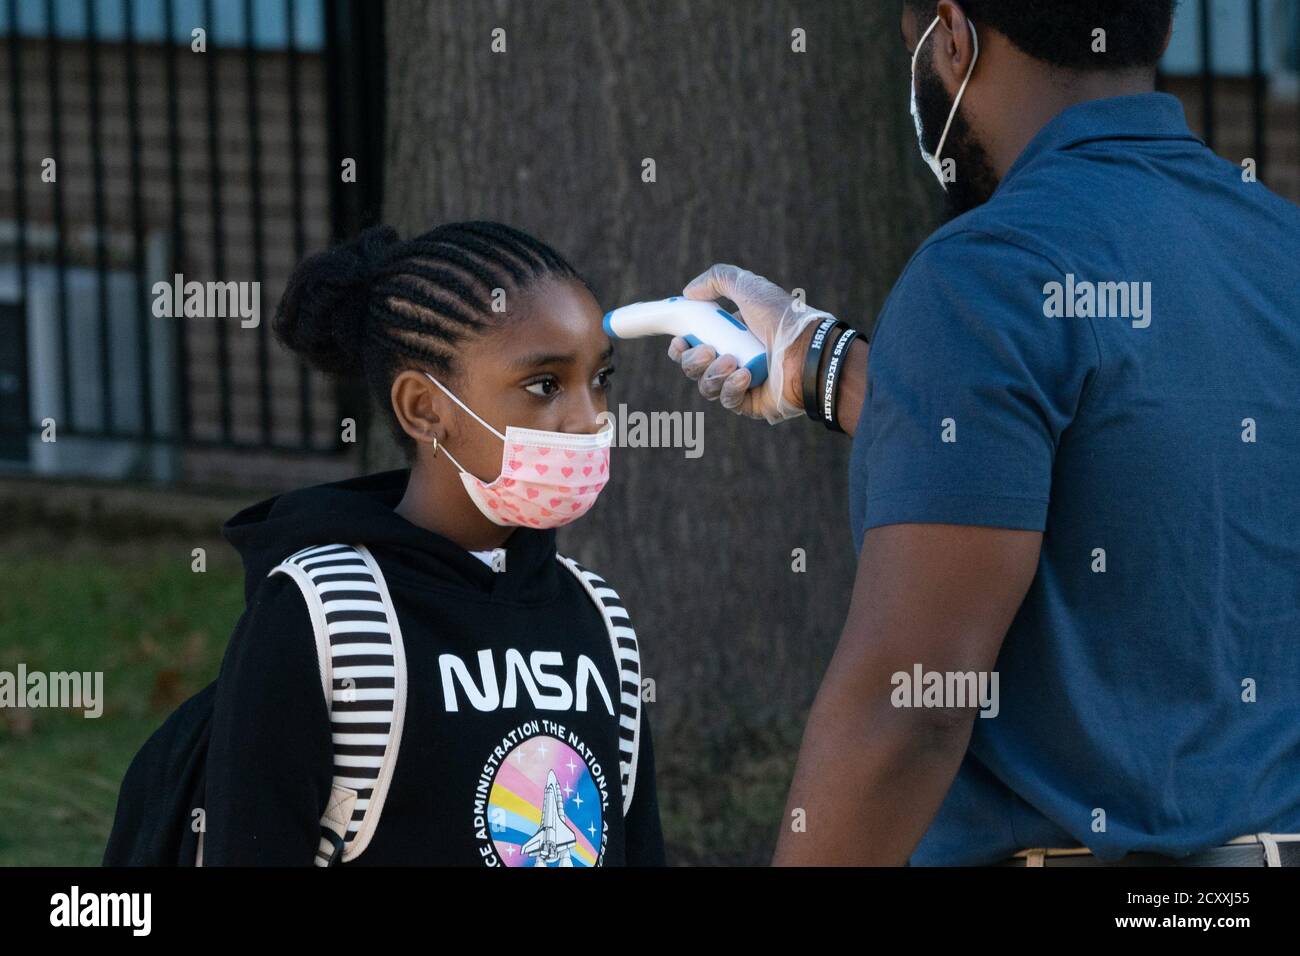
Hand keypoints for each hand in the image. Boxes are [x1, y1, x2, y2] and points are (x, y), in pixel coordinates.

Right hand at [668, 263, 833, 423]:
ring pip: (707, 386)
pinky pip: (728, 400)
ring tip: (734, 361)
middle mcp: (733, 359)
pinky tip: (746, 376)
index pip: (692, 345)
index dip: (680, 346)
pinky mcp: (751, 403)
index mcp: (729, 335)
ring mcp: (741, 383)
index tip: (679, 341)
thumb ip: (718, 279)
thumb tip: (689, 292)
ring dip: (713, 373)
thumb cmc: (782, 318)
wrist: (808, 350)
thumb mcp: (749, 287)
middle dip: (692, 361)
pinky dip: (731, 387)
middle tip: (707, 351)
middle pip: (693, 367)